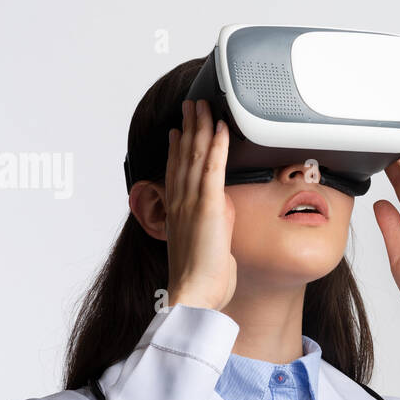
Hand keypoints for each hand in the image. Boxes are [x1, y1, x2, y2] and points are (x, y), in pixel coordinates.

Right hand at [164, 99, 235, 311]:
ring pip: (196, 155)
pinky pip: (212, 169)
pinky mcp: (208, 207)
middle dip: (189, 127)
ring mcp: (192, 203)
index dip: (177, 147)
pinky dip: (216, 146)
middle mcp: (180, 202)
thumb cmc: (202, 279)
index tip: (179, 130)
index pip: (176, 171)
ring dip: (201, 127)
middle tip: (192, 105)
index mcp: (178, 212)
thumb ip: (214, 228)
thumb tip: (223, 217)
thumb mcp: (207, 247)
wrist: (195, 293)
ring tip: (202, 106)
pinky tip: (221, 128)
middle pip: (183, 155)